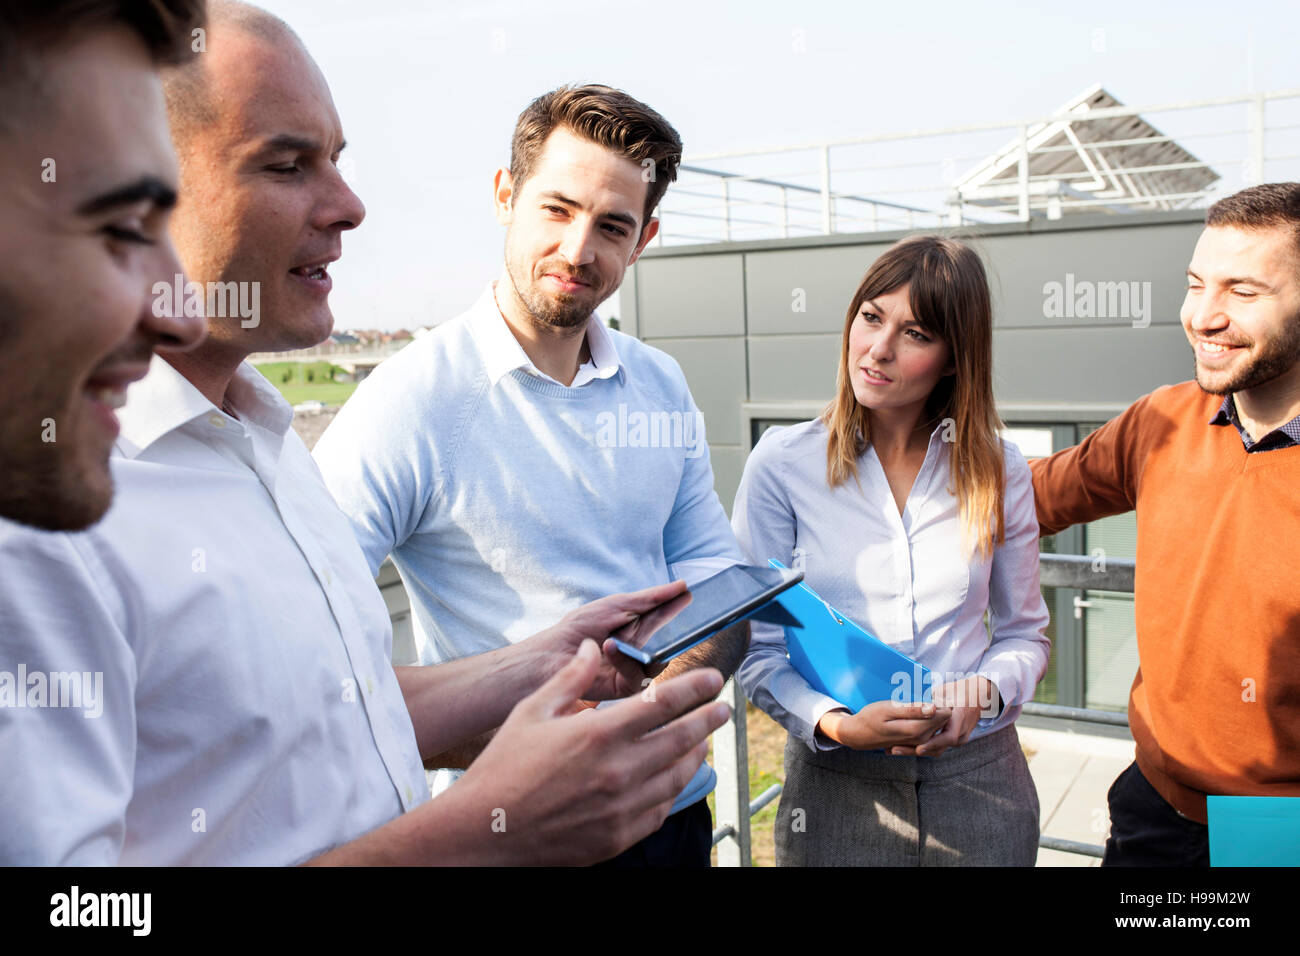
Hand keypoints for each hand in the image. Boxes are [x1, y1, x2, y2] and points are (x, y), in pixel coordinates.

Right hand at [455, 639, 730, 864]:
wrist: (485, 831)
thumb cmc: (504, 767)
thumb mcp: (533, 711)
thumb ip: (571, 678)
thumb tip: (594, 648)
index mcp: (599, 734)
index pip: (664, 704)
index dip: (695, 689)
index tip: (713, 680)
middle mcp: (619, 771)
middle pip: (683, 739)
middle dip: (708, 720)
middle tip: (724, 708)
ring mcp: (622, 808)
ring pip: (678, 777)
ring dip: (696, 754)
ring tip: (702, 741)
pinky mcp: (618, 836)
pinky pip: (660, 810)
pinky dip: (673, 790)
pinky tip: (673, 778)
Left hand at [529, 579, 691, 700]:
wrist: (550, 655)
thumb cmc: (578, 628)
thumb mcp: (617, 605)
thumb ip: (650, 598)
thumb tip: (682, 585)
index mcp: (638, 627)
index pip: (667, 616)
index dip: (679, 607)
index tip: (692, 595)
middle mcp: (640, 649)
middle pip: (670, 641)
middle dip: (678, 631)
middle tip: (686, 622)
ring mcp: (634, 669)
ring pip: (660, 663)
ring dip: (644, 647)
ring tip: (616, 638)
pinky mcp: (625, 688)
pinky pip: (640, 678)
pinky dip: (626, 662)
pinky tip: (610, 649)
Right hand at [816, 700, 951, 750]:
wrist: (859, 735)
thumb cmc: (871, 718)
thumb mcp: (887, 709)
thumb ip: (912, 709)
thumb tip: (934, 708)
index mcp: (915, 730)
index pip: (942, 714)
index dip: (945, 701)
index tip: (941, 690)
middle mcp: (920, 739)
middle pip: (942, 719)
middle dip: (942, 704)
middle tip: (937, 692)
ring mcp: (918, 741)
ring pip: (937, 723)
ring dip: (936, 710)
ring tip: (927, 698)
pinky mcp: (915, 741)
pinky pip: (930, 727)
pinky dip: (930, 717)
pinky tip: (922, 708)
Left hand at [888, 677, 1001, 756]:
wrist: (979, 697)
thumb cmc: (960, 690)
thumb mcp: (945, 691)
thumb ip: (930, 699)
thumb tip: (911, 701)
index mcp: (960, 718)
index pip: (948, 736)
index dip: (932, 744)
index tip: (918, 749)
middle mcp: (961, 732)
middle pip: (939, 747)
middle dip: (916, 750)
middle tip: (895, 749)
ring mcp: (959, 738)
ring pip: (937, 749)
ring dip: (916, 750)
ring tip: (895, 749)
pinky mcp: (954, 741)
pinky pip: (938, 747)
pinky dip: (922, 747)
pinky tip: (905, 746)